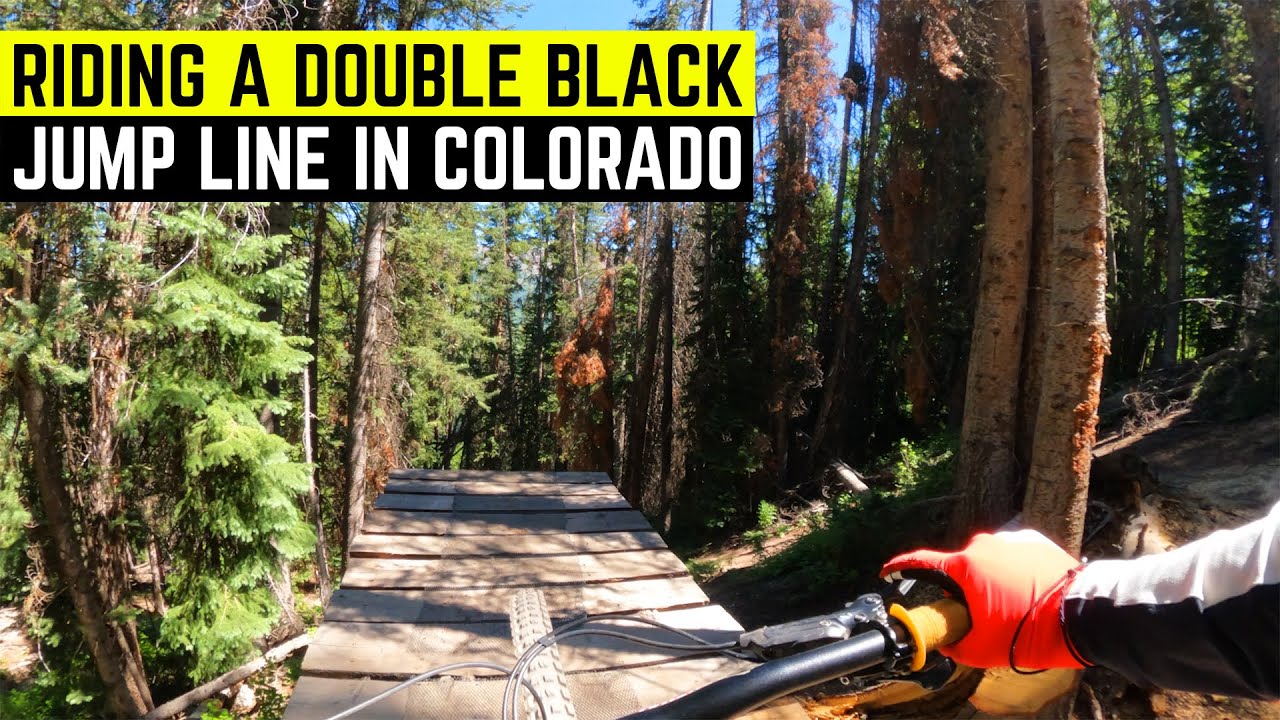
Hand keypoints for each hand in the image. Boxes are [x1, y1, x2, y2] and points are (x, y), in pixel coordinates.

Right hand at [880, 530, 1086, 669]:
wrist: (1085, 615)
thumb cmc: (1032, 633)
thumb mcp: (984, 649)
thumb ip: (956, 644)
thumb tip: (948, 643)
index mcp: (965, 567)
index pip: (920, 563)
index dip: (899, 569)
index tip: (887, 572)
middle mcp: (984, 545)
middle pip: (960, 567)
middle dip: (962, 589)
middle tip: (977, 614)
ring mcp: (1011, 540)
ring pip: (988, 561)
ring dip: (992, 580)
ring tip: (1012, 607)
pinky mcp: (1035, 541)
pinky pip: (1013, 555)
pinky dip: (1014, 572)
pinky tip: (1029, 593)